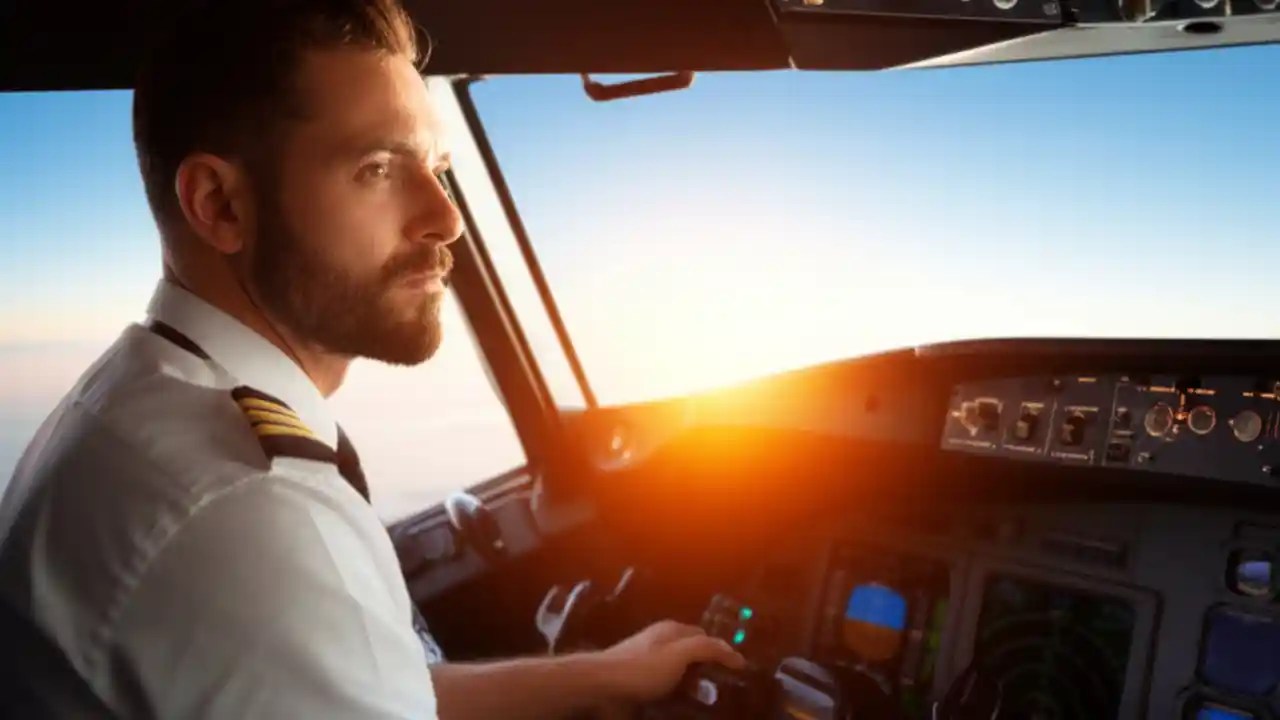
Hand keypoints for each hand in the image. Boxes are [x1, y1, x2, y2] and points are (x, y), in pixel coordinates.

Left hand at [594, 620, 746, 703]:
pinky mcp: (638, 678)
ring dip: (691, 684)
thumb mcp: (681, 654)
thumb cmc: (643, 668)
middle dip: (707, 669)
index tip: (737, 673)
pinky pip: (665, 685)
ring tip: (703, 702)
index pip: (706, 638)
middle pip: (692, 653)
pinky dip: (676, 693)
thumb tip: (735, 653)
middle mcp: (661, 641)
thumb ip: (707, 649)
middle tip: (721, 690)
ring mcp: (648, 659)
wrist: (600, 684)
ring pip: (678, 671)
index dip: (722, 653)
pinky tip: (679, 706)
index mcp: (672, 630)